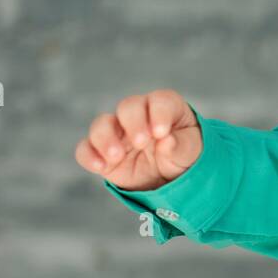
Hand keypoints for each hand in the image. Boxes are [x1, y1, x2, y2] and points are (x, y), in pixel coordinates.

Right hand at [74, 89, 201, 190]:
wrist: (170, 177)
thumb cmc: (183, 153)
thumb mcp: (191, 151)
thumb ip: (181, 145)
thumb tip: (167, 141)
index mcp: (164, 107)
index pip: (159, 101)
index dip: (159, 113)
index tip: (161, 133)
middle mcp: (138, 115)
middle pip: (128, 106)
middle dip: (133, 123)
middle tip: (141, 143)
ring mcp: (117, 132)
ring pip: (101, 124)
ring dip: (106, 138)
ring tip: (117, 156)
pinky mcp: (102, 152)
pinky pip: (86, 149)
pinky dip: (89, 156)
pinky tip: (101, 167)